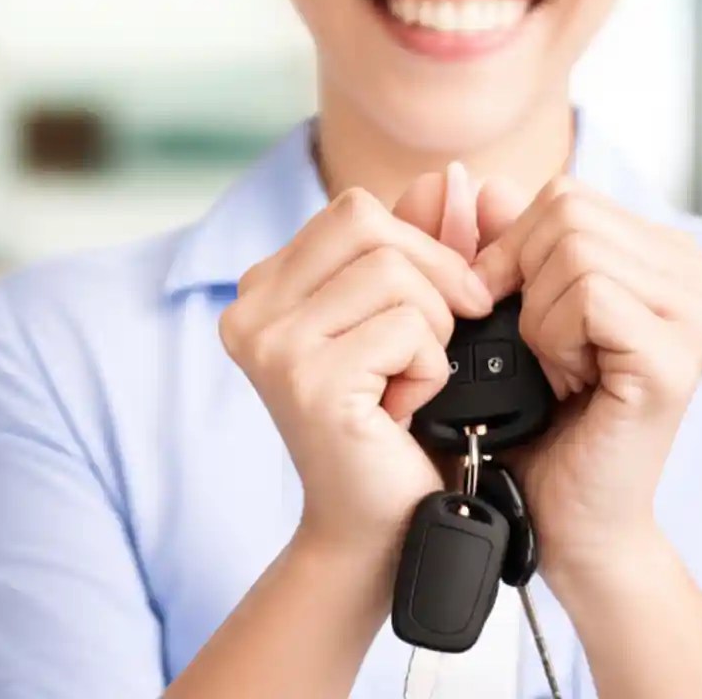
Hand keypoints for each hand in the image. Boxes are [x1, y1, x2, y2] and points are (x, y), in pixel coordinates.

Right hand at [220, 186, 493, 555]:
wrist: (378, 525)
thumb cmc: (395, 423)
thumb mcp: (411, 317)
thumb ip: (423, 245)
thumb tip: (452, 176)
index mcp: (263, 287)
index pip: (355, 210)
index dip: (420, 245)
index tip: (443, 304)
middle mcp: (249, 308)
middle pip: (368, 224)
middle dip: (432, 275)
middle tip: (439, 340)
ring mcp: (270, 344)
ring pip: (395, 273)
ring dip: (433, 331)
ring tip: (408, 382)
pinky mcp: (305, 379)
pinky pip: (408, 327)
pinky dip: (430, 368)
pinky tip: (402, 409)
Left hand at [472, 177, 701, 580]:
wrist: (559, 514)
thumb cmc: (532, 420)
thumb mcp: (504, 318)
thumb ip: (495, 249)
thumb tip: (481, 183)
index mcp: (661, 257)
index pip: (564, 195)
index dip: (508, 248)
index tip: (499, 309)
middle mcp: (695, 276)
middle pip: (567, 211)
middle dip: (520, 280)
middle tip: (532, 347)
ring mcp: (697, 315)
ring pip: (574, 249)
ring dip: (536, 317)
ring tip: (556, 368)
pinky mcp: (677, 356)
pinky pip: (588, 296)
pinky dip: (552, 339)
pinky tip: (568, 382)